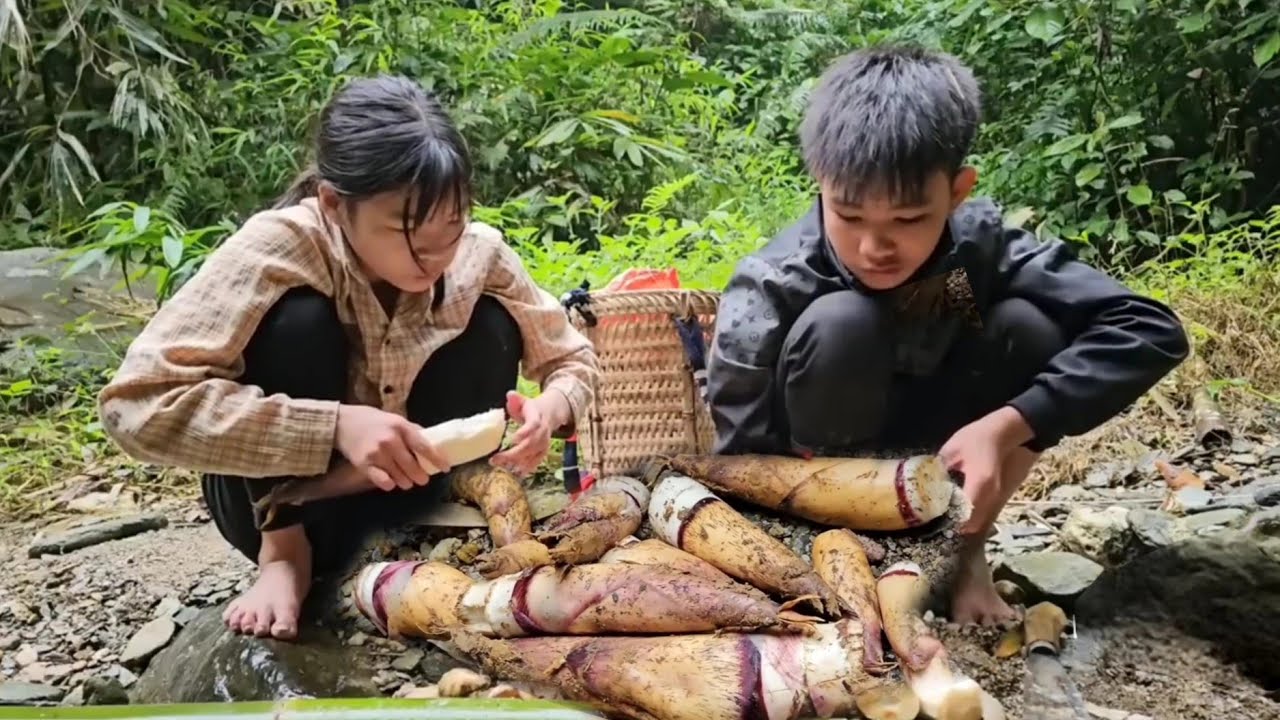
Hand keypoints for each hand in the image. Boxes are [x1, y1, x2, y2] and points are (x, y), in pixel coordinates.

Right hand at [334, 404, 450, 491]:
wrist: (342, 423)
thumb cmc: (373, 420)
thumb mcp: (396, 419)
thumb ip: (413, 431)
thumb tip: (433, 443)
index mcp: (401, 427)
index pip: (424, 446)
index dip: (437, 459)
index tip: (446, 468)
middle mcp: (390, 440)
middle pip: (413, 466)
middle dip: (421, 476)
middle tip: (423, 479)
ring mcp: (376, 453)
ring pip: (400, 476)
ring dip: (406, 482)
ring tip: (407, 481)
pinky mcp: (364, 464)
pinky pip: (383, 481)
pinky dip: (390, 484)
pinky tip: (390, 481)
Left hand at [490, 390, 568, 477]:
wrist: (551, 413)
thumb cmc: (532, 408)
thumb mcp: (524, 400)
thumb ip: (516, 399)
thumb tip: (510, 395)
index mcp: (537, 417)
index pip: (533, 425)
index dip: (525, 432)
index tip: (514, 438)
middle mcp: (543, 431)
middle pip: (530, 444)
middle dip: (514, 453)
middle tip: (497, 458)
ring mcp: (544, 442)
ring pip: (533, 454)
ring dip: (518, 462)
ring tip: (503, 467)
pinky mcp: (543, 450)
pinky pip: (537, 460)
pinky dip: (528, 467)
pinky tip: (518, 473)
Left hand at [939, 406, 1032, 534]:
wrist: (1003, 433)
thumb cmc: (976, 438)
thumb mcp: (951, 451)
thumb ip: (938, 471)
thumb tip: (924, 485)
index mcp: (980, 482)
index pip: (964, 512)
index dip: (949, 519)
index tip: (934, 517)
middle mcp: (991, 494)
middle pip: (972, 523)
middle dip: (955, 523)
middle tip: (937, 516)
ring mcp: (997, 497)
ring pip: (979, 521)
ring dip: (963, 521)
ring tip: (945, 511)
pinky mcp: (997, 497)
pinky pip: (983, 513)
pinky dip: (971, 515)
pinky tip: (957, 505)